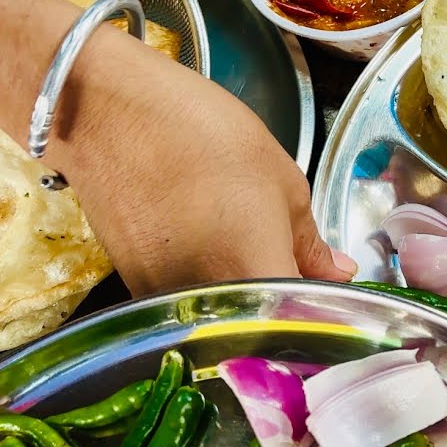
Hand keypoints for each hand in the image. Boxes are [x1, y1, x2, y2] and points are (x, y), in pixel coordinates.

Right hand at [52, 27, 356, 295]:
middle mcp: (211, 306)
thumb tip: (338, 274)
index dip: (324, 318)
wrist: (107, 114)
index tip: (334, 304)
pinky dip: (209, 289)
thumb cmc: (205, 136)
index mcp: (256, 277)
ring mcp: (169, 304)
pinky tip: (210, 251)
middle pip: (261, 332)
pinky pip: (189, 307)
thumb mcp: (281, 180)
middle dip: (284, 312)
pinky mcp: (138, 294)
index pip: (305, 324)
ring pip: (224, 322)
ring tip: (247, 253)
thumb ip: (310, 241)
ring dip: (245, 300)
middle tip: (298, 277)